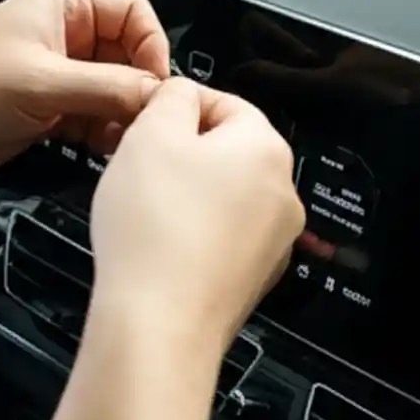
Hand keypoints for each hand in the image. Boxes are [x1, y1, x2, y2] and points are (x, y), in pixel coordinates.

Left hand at [0, 0, 170, 181]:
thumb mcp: (43, 83)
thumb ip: (108, 87)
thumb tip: (158, 94)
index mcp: (61, 6)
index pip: (132, 10)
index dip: (150, 44)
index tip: (153, 83)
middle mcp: (63, 36)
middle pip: (128, 53)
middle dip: (137, 87)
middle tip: (141, 119)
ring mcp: (57, 74)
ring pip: (114, 89)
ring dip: (122, 115)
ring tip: (119, 138)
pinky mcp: (48, 109)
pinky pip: (94, 116)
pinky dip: (103, 133)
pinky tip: (100, 149)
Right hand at [87, 78, 304, 354]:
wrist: (159, 326)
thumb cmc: (155, 229)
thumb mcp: (151, 134)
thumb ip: (171, 97)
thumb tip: (181, 93)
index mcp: (267, 149)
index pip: (224, 102)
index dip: (175, 107)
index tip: (141, 123)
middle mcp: (283, 194)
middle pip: (226, 151)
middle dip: (179, 153)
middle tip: (136, 167)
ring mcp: (273, 242)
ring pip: (223, 196)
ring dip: (185, 194)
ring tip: (144, 210)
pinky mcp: (252, 279)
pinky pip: (220, 238)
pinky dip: (191, 233)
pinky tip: (158, 246)